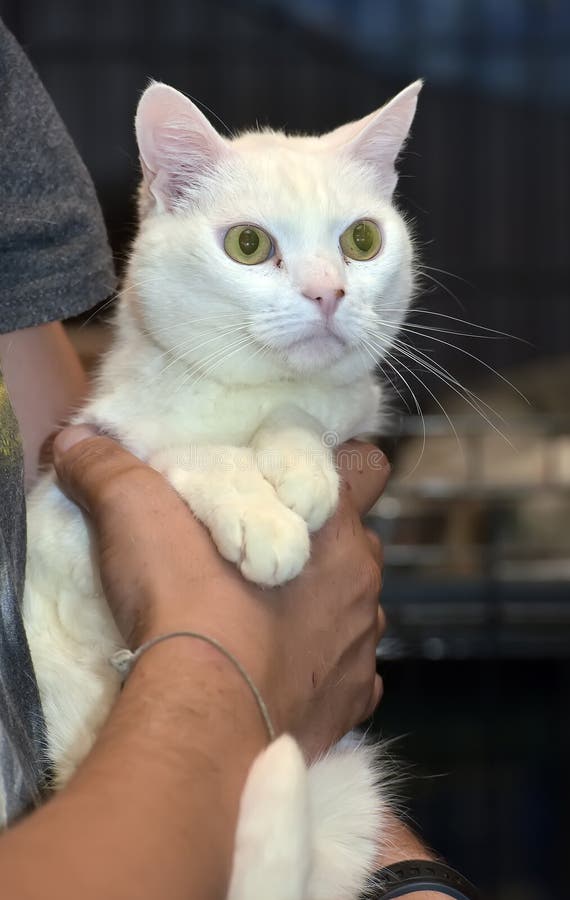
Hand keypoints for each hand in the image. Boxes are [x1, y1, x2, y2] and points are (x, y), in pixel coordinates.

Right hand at [53, 428, 388, 753]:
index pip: (365, 466)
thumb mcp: (136, 514)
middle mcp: (360, 583)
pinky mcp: (347, 704)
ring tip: (268, 614)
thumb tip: (76, 441)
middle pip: (357, 540)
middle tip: (266, 546)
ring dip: (322, 604)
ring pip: (354, 607)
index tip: (293, 476)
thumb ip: (109, 470)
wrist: (200, 721)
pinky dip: (319, 668)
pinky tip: (279, 669)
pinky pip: (346, 674)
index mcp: (333, 525)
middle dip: (321, 539)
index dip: (333, 464)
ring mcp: (358, 647)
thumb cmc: (186, 603)